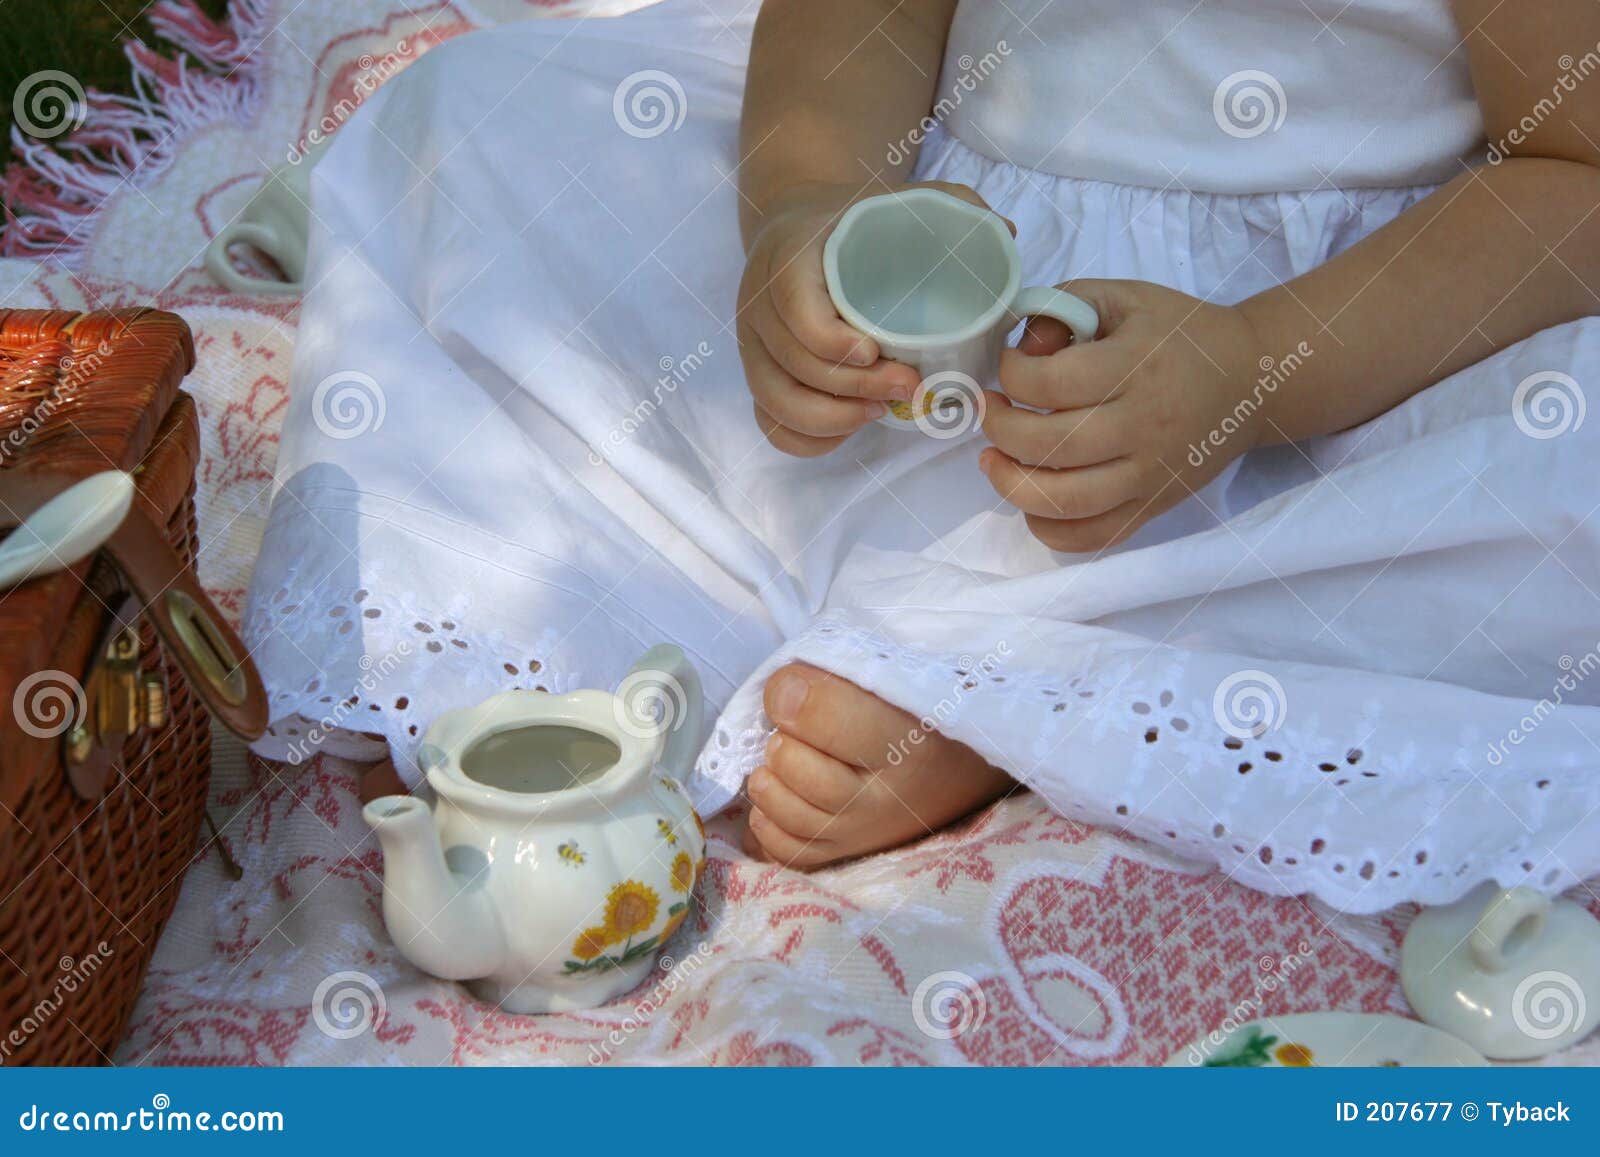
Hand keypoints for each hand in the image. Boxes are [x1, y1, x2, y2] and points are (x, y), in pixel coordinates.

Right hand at [737, 180, 1009, 455]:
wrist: (797, 230)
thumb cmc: (852, 223)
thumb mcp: (894, 200)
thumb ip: (947, 205)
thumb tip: (1003, 233)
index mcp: (788, 257)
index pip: (795, 308)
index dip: (833, 341)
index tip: (879, 351)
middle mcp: (759, 304)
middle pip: (795, 364)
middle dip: (855, 387)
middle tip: (909, 385)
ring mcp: (754, 346)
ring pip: (778, 402)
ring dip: (835, 418)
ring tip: (880, 409)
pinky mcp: (759, 376)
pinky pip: (771, 423)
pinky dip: (809, 438)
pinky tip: (850, 426)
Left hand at [978, 279, 1269, 551]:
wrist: (1251, 382)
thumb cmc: (1181, 335)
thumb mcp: (1126, 298)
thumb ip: (1066, 306)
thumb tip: (1023, 347)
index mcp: (1135, 367)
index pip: (1050, 383)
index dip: (1011, 374)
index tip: (1010, 367)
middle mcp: (1143, 426)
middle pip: (1048, 445)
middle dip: (999, 428)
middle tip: (991, 411)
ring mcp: (1149, 474)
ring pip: (1064, 500)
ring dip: (1010, 483)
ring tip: (994, 459)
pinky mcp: (1154, 506)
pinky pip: (1094, 536)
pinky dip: (1051, 529)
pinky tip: (1033, 500)